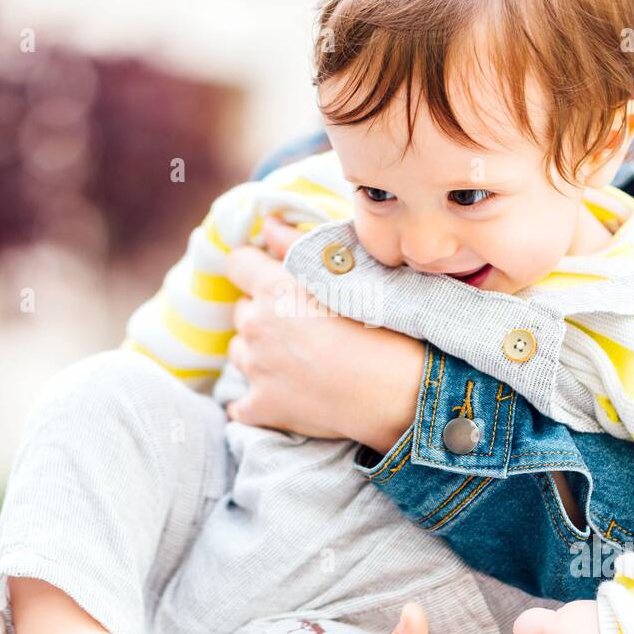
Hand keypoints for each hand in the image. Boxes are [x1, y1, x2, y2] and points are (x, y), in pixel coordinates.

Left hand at [222, 216, 424, 450]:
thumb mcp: (346, 274)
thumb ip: (296, 245)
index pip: (237, 264)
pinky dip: (256, 402)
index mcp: (274, 288)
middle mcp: (256, 326)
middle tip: (301, 325)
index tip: (274, 278)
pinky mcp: (261, 408)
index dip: (254, 268)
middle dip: (263, 314)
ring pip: (240, 353)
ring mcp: (256, 370)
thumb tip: (268, 224)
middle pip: (242, 312)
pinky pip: (240, 406)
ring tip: (296, 361)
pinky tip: (282, 399)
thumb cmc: (383, 326)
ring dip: (258, 354)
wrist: (397, 391)